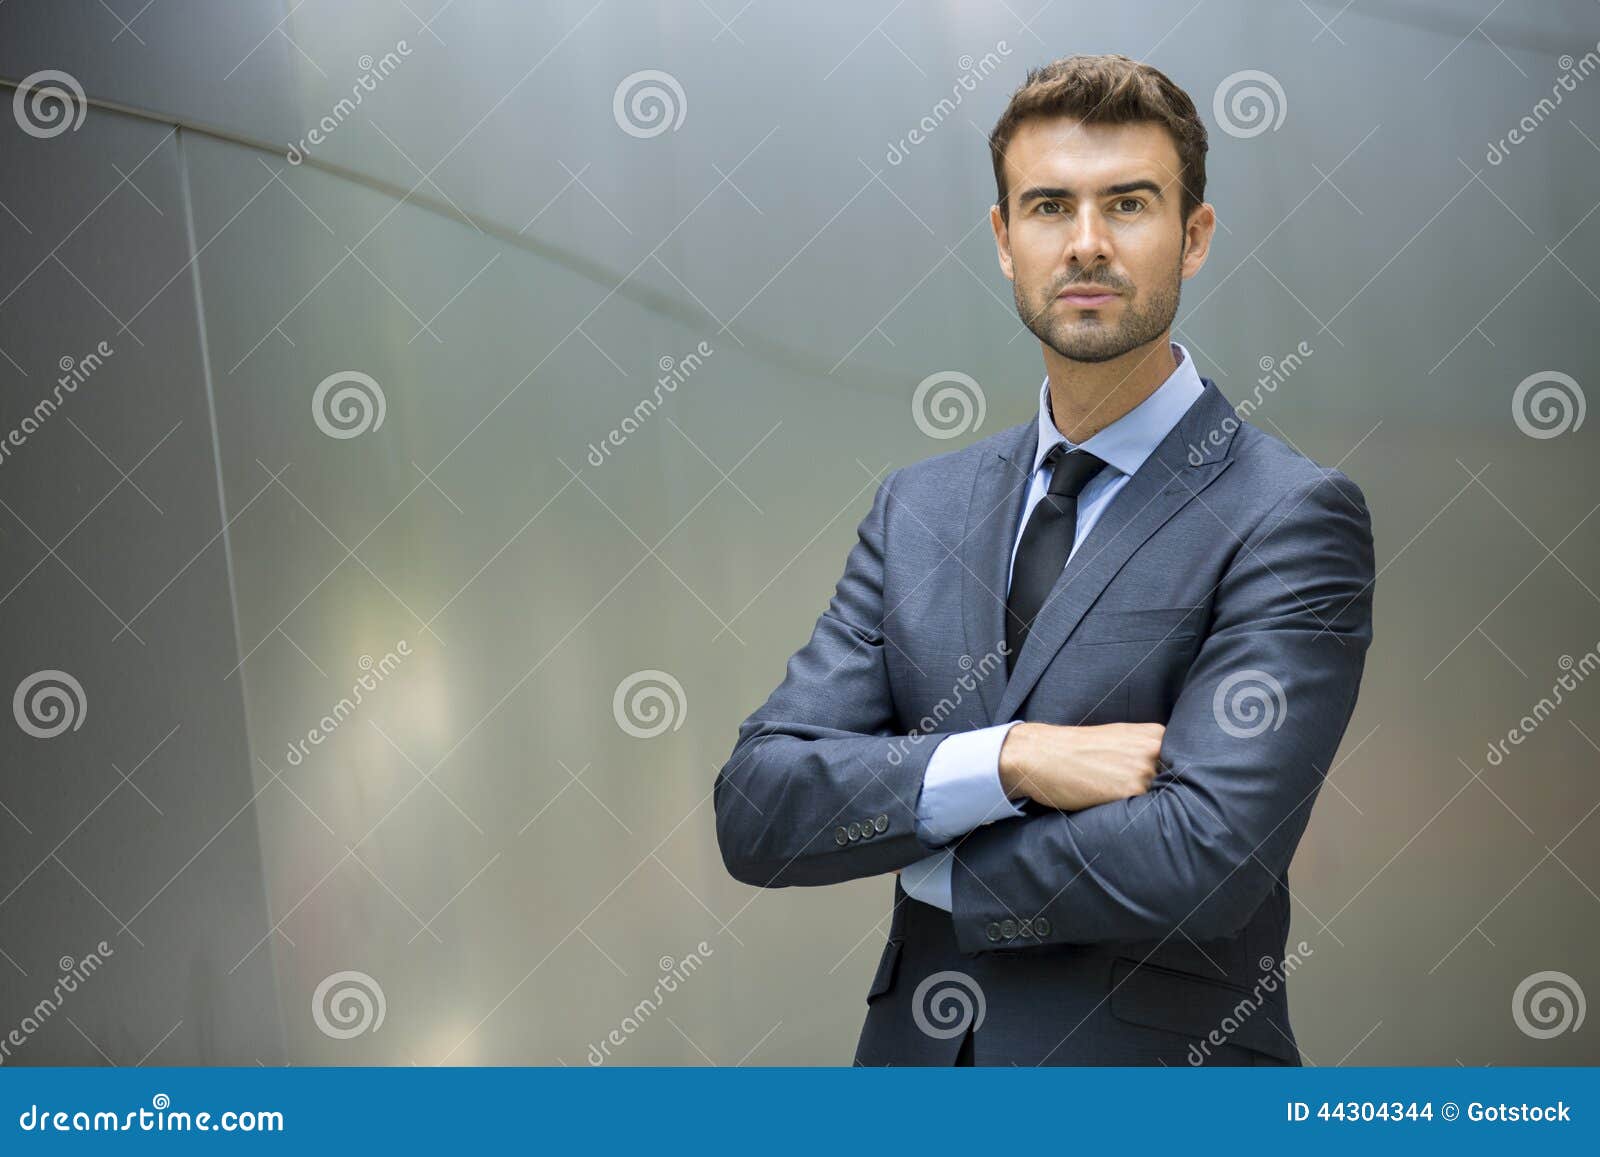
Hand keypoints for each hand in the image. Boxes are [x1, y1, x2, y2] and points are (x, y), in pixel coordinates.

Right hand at [997, 721, 1164, 811]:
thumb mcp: (1119, 738)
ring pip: (1162, 799)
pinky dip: (1135, 814)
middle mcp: (1154, 750)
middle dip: (1164, 794)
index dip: (1175, 780)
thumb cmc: (1078, 749)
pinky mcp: (1131, 791)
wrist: (1043, 755)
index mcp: (1154, 734)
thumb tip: (1169, 774)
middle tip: (1141, 801)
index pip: (1184, 764)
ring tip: (1122, 804)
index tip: (1167, 788)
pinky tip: (1116, 808)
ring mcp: (1144, 770)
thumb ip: (1146, 751)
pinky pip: (1145, 811)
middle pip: (1176, 783)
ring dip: (1150, 807)